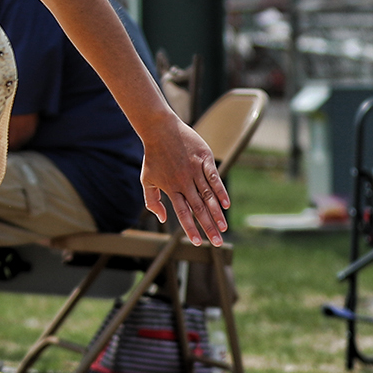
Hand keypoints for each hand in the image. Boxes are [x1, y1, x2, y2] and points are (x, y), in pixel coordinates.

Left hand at [140, 120, 229, 245]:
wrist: (159, 129)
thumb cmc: (152, 157)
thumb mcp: (146, 180)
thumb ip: (152, 201)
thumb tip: (162, 219)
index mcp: (171, 188)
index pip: (183, 213)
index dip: (190, 228)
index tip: (197, 243)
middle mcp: (184, 181)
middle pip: (198, 208)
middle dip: (208, 227)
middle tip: (217, 242)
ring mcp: (195, 170)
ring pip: (208, 196)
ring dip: (216, 213)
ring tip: (223, 228)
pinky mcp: (204, 159)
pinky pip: (214, 177)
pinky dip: (220, 191)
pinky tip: (226, 204)